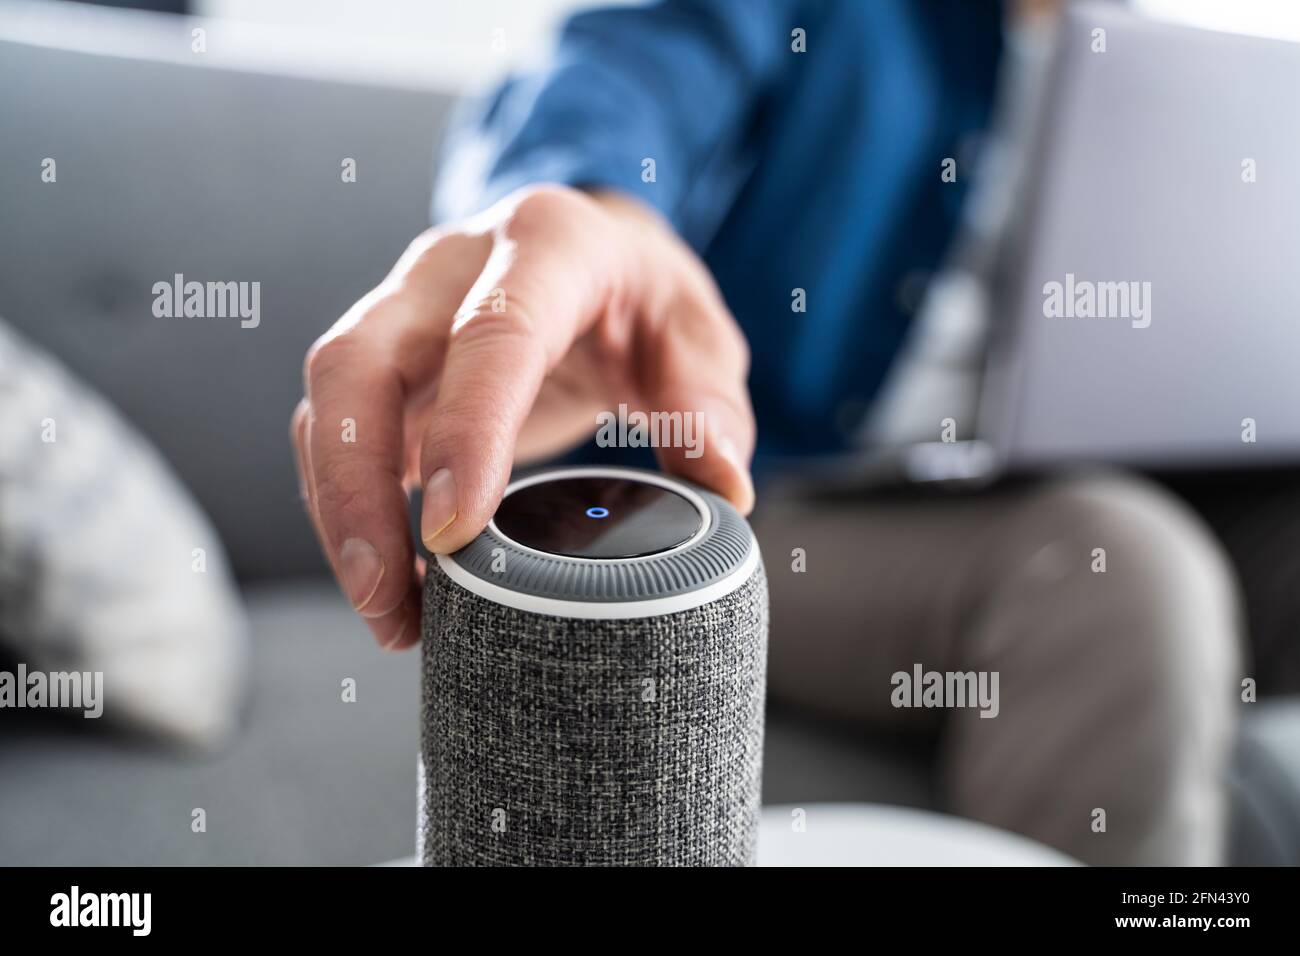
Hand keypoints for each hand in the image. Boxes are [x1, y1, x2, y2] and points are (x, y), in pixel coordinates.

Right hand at [291, 185, 754, 649]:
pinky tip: (393, 581)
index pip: (492, 334)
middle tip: (385, 596)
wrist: (591, 250)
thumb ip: (708, 404)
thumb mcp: (698, 334)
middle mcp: (450, 267)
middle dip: (353, 487)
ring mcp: (401, 311)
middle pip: (357, 364)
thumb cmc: (642, 297)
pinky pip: (335, 433)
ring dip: (340, 514)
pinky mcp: (381, 362)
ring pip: (329, 405)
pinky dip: (348, 509)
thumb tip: (723, 487)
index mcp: (547, 244)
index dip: (466, 431)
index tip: (453, 532)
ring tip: (391, 615)